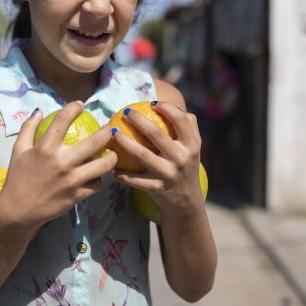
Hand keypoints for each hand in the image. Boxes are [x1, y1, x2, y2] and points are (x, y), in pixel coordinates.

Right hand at [0, 101, 116, 230]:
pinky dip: (99, 178)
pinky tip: (98, 175)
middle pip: (94, 142)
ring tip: (111, 153)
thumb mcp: (18, 150)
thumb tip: (39, 111)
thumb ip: (28, 128)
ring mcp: (72, 180)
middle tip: (108, 129)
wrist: (18, 210)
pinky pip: (97, 184)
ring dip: (111, 157)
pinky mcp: (77, 196)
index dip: (73, 108)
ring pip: (103, 165)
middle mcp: (62, 162)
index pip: (62, 121)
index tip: (80, 104)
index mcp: (45, 148)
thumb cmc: (17, 178)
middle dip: (106, 132)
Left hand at [112, 102, 204, 218]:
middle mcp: (181, 159)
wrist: (186, 202)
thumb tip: (169, 105)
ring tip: (113, 132)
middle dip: (138, 120)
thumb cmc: (186, 167)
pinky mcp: (157, 188)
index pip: (181, 119)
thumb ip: (188, 127)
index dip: (166, 107)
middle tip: (125, 113)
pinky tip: (112, 165)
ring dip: (124, 142)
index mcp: (192, 146)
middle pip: (157, 134)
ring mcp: (168, 174)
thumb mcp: (193, 148)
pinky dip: (122, 173)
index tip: (151, 103)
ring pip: (142, 155)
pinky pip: (134, 179)